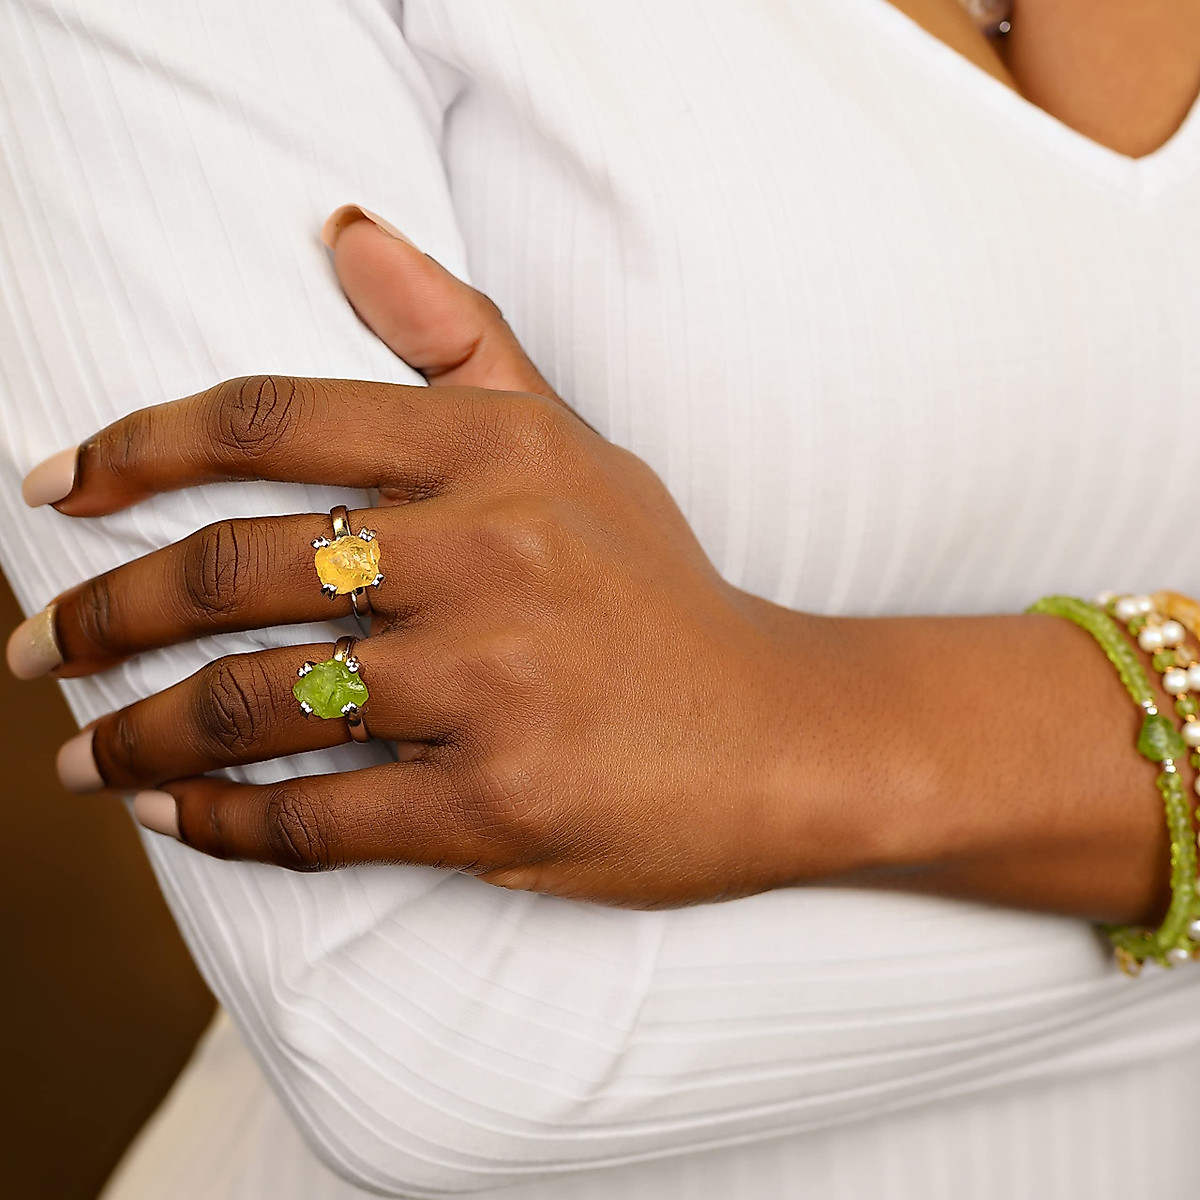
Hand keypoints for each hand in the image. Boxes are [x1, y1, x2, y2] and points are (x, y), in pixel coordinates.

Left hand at [13, 208, 856, 905]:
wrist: (783, 727)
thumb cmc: (663, 590)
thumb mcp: (574, 445)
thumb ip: (458, 339)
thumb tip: (343, 229)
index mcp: (500, 457)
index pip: (273, 419)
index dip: (134, 445)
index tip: (53, 487)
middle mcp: (492, 556)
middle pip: (234, 566)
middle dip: (102, 612)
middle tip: (36, 645)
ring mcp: (494, 686)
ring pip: (253, 702)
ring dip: (135, 731)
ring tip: (79, 750)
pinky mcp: (499, 804)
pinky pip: (314, 818)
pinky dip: (218, 822)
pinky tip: (170, 813)